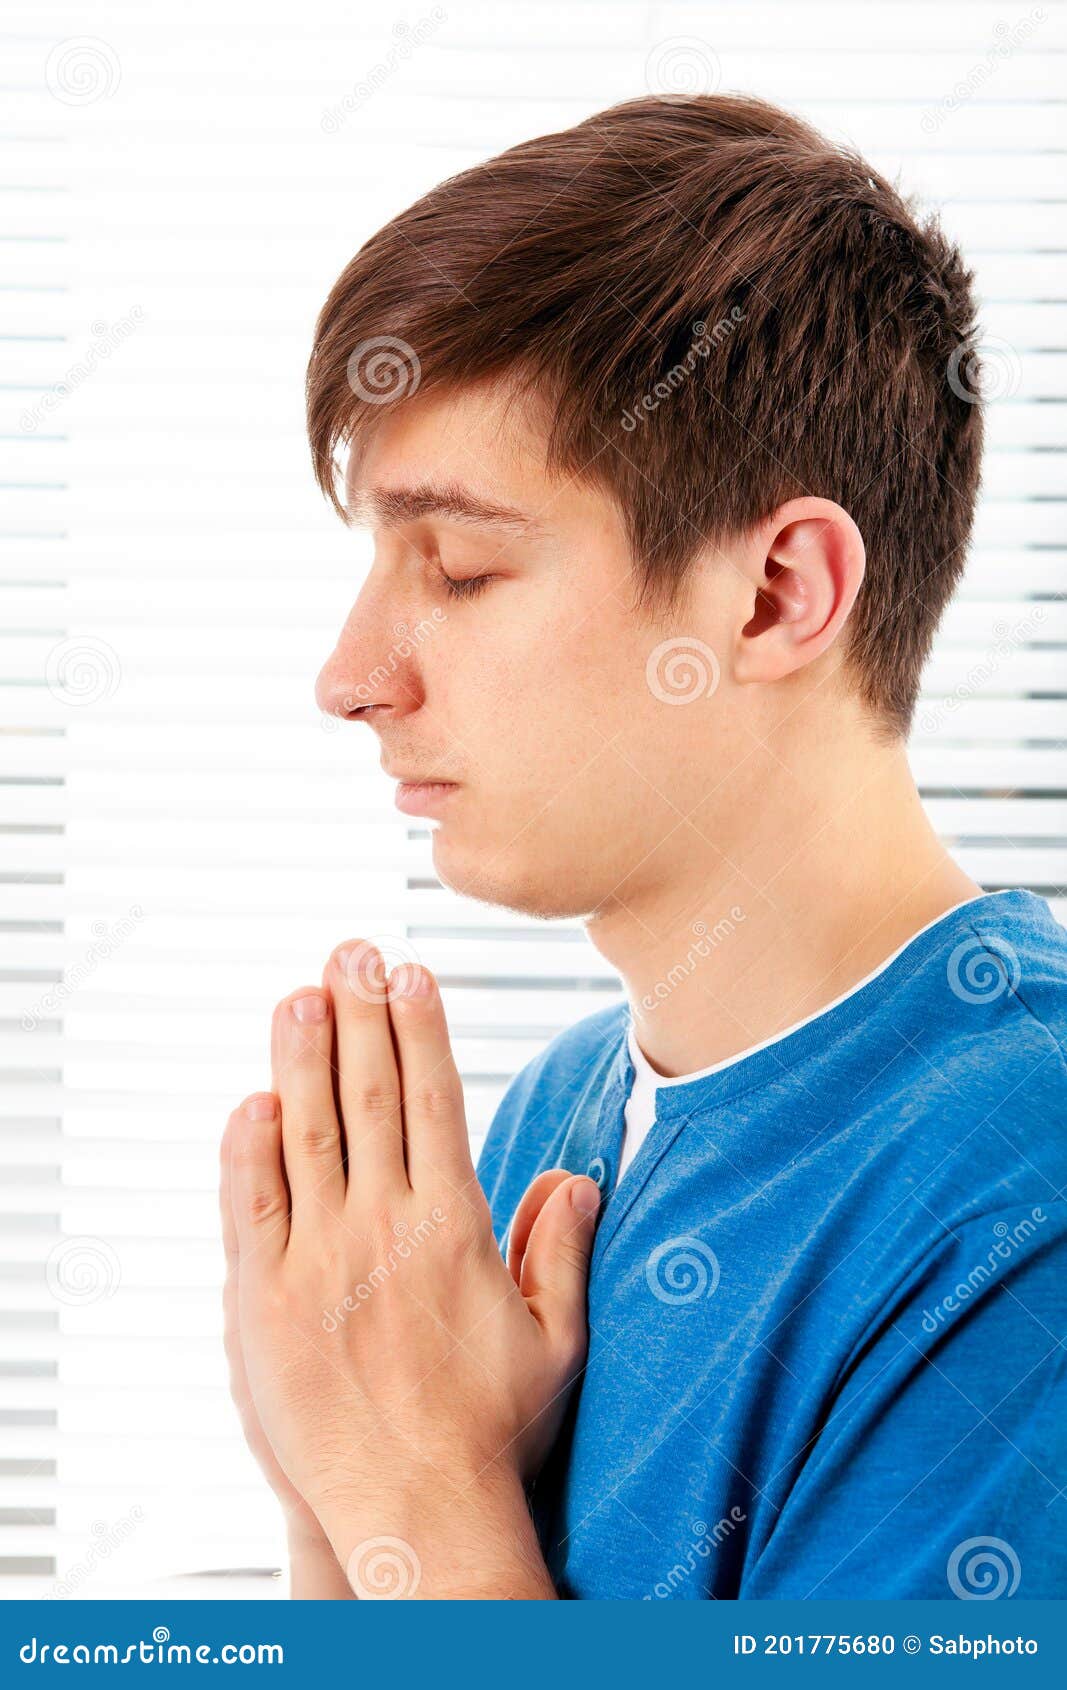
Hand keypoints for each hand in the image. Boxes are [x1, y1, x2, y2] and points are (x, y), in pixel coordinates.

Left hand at [224, 941, 599, 1596]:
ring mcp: (316, 1260)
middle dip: (359, 1014)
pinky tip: (253, 1098)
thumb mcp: (554, 1341)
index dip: (420, 1028)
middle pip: (369, 1095)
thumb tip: (577, 1178)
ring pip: (305, 1132)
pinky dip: (247, 1147)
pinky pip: (249, 1204)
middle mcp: (383, 1228)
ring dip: (301, 1056)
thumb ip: (562, 1250)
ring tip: (300, 994)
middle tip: (350, 951)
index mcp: (454, 1227)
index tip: (410, 974)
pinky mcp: (261, 1300)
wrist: (414, 1510)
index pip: (435, 1100)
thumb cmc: (492, 1434)